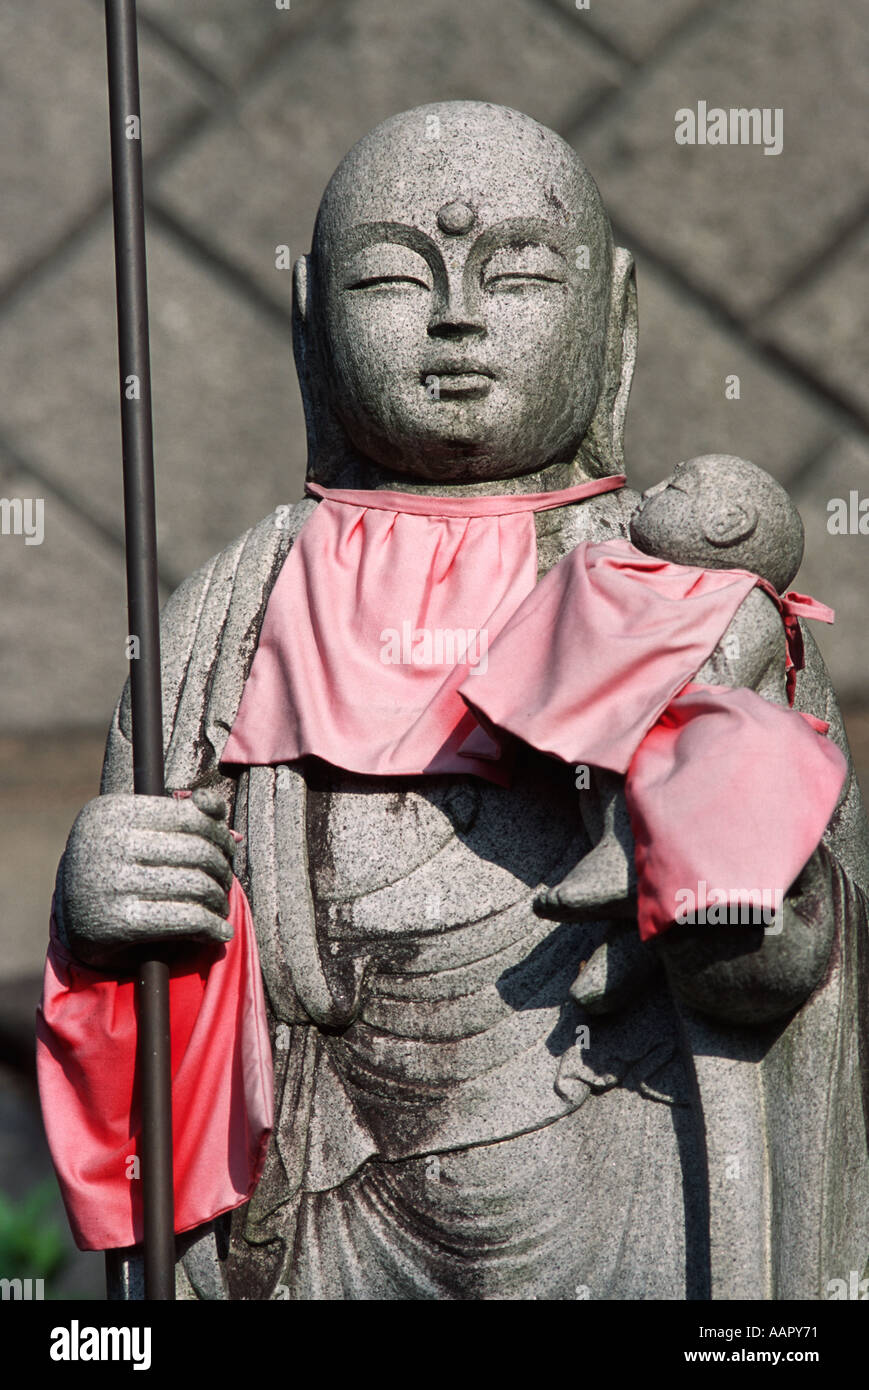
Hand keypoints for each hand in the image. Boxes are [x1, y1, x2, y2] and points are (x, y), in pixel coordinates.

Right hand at [55, 789, 235, 967]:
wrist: (74, 921)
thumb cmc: (116, 868)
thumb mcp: (136, 832)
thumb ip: (178, 815)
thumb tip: (215, 806)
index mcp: (110, 812)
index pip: (187, 815)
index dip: (217, 833)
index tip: (227, 848)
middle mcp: (107, 843)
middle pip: (197, 850)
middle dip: (222, 868)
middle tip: (226, 880)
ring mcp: (111, 883)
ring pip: (195, 885)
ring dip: (219, 899)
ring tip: (220, 905)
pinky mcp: (119, 923)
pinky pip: (186, 919)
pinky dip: (212, 927)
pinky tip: (219, 931)